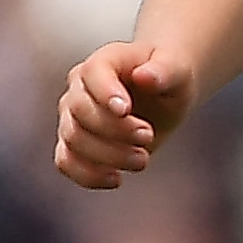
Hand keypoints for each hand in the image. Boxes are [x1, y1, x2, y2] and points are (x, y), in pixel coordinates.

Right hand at [54, 44, 193, 187]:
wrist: (163, 92)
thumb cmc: (167, 75)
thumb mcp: (176, 67)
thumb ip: (164, 70)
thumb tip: (145, 76)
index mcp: (102, 63)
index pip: (92, 74)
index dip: (105, 93)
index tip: (126, 109)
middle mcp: (79, 89)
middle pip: (80, 112)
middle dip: (115, 130)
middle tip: (149, 135)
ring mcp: (72, 116)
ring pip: (73, 139)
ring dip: (108, 155)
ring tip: (143, 159)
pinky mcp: (75, 143)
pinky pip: (66, 162)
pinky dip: (87, 175)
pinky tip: (117, 179)